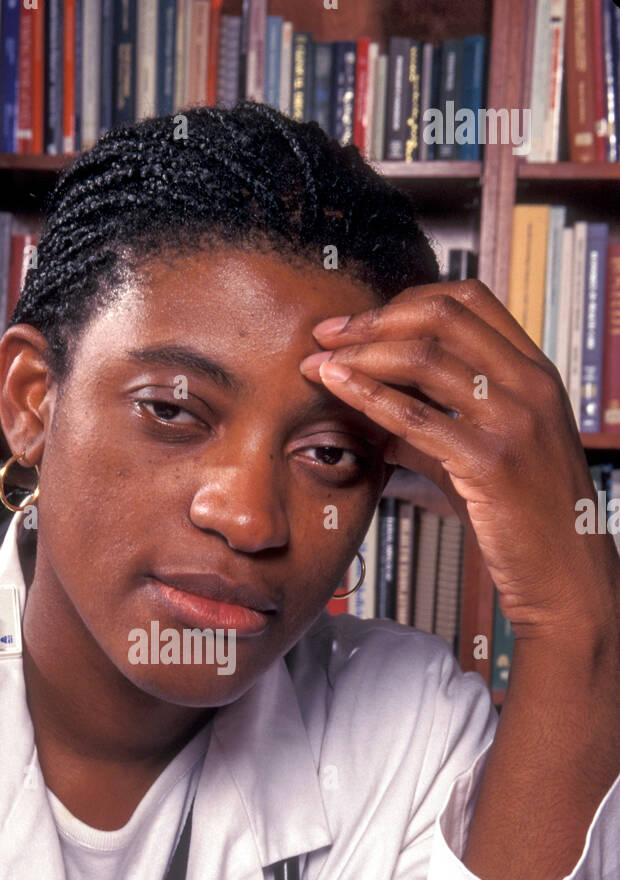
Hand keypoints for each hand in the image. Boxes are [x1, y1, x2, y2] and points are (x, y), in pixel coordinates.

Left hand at [300, 279, 619, 642]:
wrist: (564, 577)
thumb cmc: (524, 521)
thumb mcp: (481, 458)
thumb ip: (433, 428)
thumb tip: (374, 412)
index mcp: (534, 373)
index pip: (468, 299)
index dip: (404, 300)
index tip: (358, 322)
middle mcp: (530, 385)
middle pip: (442, 316)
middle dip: (373, 319)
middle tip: (326, 334)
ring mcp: (515, 420)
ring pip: (425, 358)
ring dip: (360, 354)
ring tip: (318, 364)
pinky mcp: (491, 463)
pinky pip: (416, 416)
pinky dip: (368, 396)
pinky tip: (337, 392)